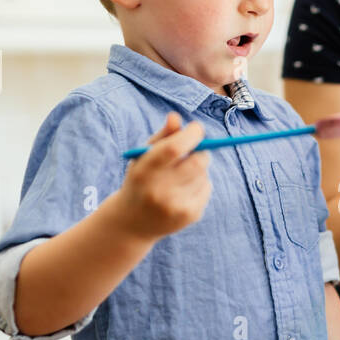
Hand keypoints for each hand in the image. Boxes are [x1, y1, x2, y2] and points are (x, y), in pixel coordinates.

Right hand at [112, 113, 211, 239]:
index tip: (196, 128)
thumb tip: (176, 117)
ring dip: (199, 168)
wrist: (133, 222)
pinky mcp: (189, 216)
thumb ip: (161, 136)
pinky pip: (207, 188)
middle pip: (197, 162)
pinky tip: (183, 191)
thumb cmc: (141, 179)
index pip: (175, 149)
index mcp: (144, 171)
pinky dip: (200, 183)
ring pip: (203, 174)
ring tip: (182, 175)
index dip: (191, 135)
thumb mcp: (144, 156)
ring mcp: (176, 206)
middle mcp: (159, 191)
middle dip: (202, 150)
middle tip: (197, 148)